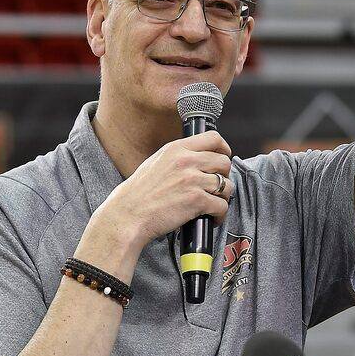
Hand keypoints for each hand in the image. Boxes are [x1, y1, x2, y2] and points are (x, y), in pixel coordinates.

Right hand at [93, 131, 233, 249]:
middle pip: (224, 162)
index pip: (213, 138)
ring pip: (227, 185)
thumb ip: (178, 156)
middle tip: (216, 185)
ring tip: (214, 203)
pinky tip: (212, 218)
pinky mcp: (197, 200)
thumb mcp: (156, 162)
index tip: (224, 156)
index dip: (223, 148)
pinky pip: (222, 205)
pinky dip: (220, 214)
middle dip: (224, 175)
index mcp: (176, 149)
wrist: (127, 215)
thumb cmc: (138, 193)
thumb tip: (199, 158)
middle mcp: (186, 161)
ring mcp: (193, 180)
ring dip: (224, 196)